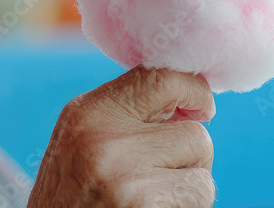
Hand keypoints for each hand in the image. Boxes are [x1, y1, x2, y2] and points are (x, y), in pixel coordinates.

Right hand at [27, 66, 215, 206]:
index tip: (202, 107)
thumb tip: (186, 99)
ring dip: (189, 187)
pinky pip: (198, 198)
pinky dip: (185, 207)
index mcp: (88, 111)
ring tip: (153, 196)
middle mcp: (105, 138)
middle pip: (194, 133)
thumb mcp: (82, 137)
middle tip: (163, 175)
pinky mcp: (143, 204)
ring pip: (202, 171)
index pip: (161, 78)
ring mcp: (125, 175)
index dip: (195, 90)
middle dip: (190, 156)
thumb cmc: (71, 193)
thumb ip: (124, 114)